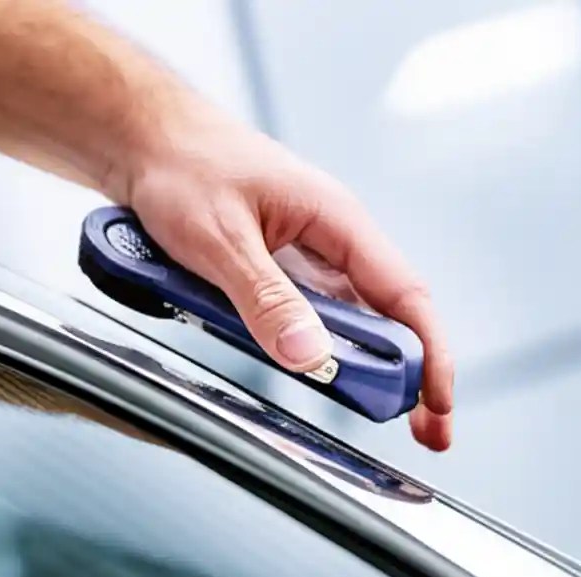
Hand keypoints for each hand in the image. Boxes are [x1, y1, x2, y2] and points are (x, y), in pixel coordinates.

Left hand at [112, 112, 453, 450]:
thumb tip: (311, 358)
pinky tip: (311, 368)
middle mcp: (329, 236)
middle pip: (384, 312)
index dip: (429, 352)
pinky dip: (313, 344)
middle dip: (407, 372)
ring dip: (360, 363)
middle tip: (421, 431)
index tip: (439, 402)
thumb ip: (264, 299)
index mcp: (335, 219)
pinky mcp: (272, 264)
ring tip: (375, 410)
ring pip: (345, 316)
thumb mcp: (219, 241)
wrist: (142, 141)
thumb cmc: (182, 168)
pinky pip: (304, 311)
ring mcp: (301, 251)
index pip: (404, 294)